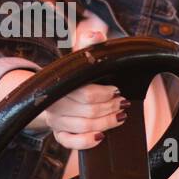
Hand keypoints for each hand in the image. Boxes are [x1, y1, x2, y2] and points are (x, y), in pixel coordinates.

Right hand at [39, 27, 126, 150]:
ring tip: (119, 116)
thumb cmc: (74, 73)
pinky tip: (101, 137)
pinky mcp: (58, 133)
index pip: (86, 94)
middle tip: (123, 103)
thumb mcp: (80, 56)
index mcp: (61, 84)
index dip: (105, 94)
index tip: (117, 90)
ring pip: (83, 127)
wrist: (56, 90)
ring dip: (106, 123)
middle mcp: (55, 103)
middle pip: (88, 112)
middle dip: (110, 108)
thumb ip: (89, 44)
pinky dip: (86, 142)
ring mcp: (56, 120)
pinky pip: (69, 142)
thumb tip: (96, 35)